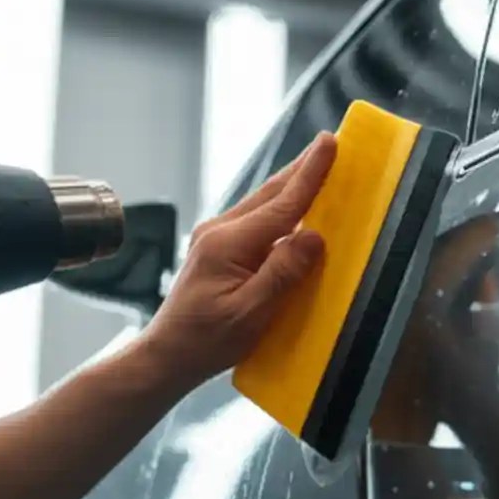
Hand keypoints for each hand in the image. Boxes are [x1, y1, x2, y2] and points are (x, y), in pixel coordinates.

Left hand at [133, 132, 336, 393]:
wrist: (168, 356)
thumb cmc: (207, 341)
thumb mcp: (251, 314)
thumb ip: (282, 273)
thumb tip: (313, 236)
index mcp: (229, 243)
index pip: (281, 203)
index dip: (310, 173)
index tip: (329, 143)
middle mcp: (220, 231)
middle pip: (270, 193)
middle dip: (302, 169)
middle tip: (330, 145)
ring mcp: (215, 238)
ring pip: (262, 204)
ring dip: (291, 187)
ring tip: (317, 169)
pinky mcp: (217, 249)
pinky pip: (256, 221)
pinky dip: (280, 209)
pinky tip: (293, 211)